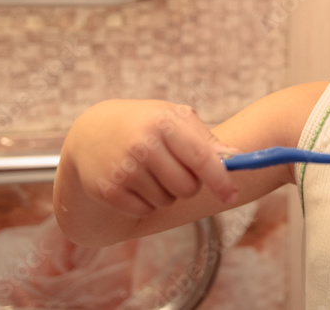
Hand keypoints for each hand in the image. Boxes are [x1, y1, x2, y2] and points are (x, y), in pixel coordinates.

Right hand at [62, 99, 238, 217]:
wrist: (92, 131)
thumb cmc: (146, 123)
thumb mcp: (174, 119)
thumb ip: (206, 138)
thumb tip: (237, 156)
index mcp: (164, 123)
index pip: (201, 158)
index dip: (220, 180)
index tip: (232, 195)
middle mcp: (142, 145)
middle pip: (187, 187)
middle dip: (190, 185)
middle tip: (178, 170)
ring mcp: (124, 169)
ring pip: (167, 201)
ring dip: (167, 193)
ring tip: (153, 172)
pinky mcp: (108, 190)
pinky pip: (145, 210)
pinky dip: (147, 203)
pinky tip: (136, 183)